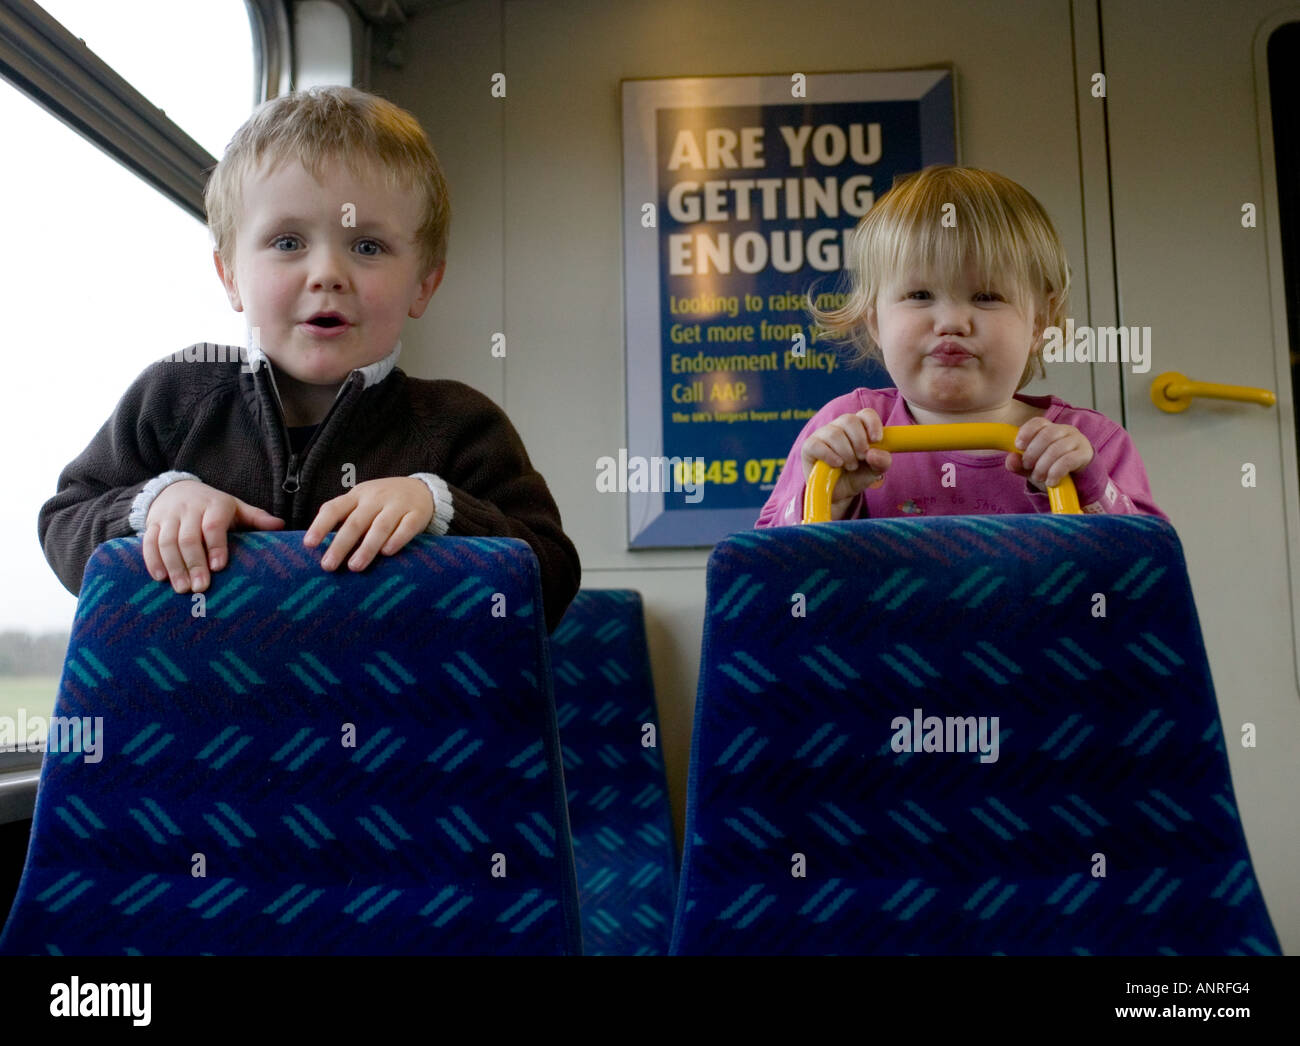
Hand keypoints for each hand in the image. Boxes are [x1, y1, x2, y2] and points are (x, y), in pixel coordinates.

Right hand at [144, 480, 284, 592]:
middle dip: (194, 564)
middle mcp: (189, 509)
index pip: (213, 525)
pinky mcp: (151, 524)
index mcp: (214, 505)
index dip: (215, 546)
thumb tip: (281, 526)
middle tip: (200, 588)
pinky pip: (148, 542)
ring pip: (166, 542)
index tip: (218, 567)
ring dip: (174, 567)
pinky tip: (160, 578)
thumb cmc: (213, 506)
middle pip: (188, 538)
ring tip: (182, 589)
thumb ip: (256, 518)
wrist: (176, 488)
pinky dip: (152, 560)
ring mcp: (168, 517)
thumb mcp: (235, 507)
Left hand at [303, 477, 434, 570]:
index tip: (308, 545)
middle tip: (328, 566)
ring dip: (366, 547)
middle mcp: (376, 498)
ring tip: (354, 567)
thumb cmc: (383, 502)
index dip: (320, 526)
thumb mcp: (361, 502)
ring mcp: (397, 505)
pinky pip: (406, 528)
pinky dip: (396, 540)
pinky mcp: (417, 514)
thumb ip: (343, 518)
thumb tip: (317, 546)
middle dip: (340, 545)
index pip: (334, 508)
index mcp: (357, 496)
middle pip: (355, 522)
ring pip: (380, 526)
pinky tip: (386, 553)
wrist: (422, 490)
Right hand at [800, 409, 892, 519]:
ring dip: (846, 452)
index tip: (877, 440)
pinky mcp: (809, 447)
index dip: (872, 424)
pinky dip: (830, 456)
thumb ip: (883, 461)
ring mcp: (823, 435)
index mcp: (858, 427)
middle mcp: (839, 427)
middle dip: (859, 440)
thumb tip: (873, 453)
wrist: (838, 494)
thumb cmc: (856, 476)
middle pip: (849, 420)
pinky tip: (837, 465)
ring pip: (835, 433)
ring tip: (850, 466)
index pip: (866, 414)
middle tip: (862, 457)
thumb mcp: (875, 471)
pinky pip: (818, 445)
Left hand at [1007, 417, 1094, 488]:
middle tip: (1027, 466)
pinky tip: (1050, 481)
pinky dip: (1055, 472)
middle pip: (1046, 435)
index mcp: (1050, 428)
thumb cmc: (1051, 467)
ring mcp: (1077, 440)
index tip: (1018, 446)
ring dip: (1043, 465)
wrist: (1075, 480)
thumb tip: (1010, 460)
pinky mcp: (1084, 454)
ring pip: (1056, 448)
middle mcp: (1065, 430)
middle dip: (1033, 453)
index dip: (1026, 432)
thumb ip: (1019, 464)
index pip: (1038, 422)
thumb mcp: (1032, 467)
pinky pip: (1068, 460)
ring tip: (1038, 477)